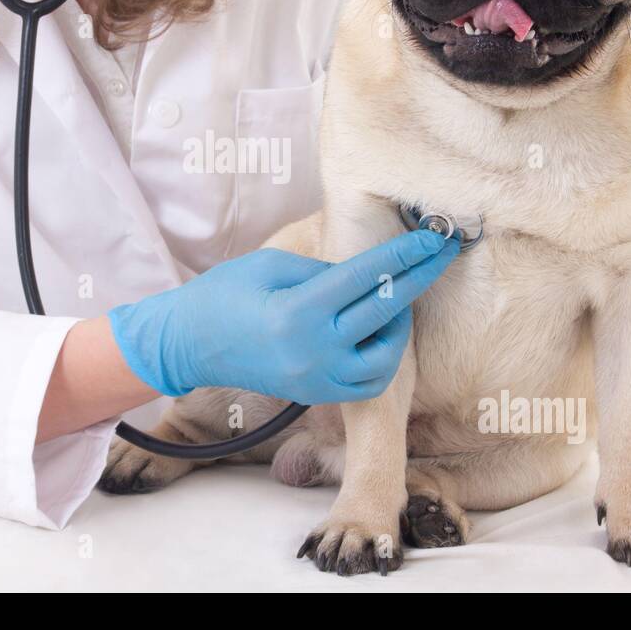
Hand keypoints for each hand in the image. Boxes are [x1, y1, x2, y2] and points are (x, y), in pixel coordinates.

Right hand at [107, 229, 460, 403]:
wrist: (187, 344)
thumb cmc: (224, 294)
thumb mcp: (271, 265)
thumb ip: (324, 270)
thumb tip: (367, 274)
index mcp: (299, 312)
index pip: (367, 278)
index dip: (404, 254)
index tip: (435, 236)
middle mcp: (314, 350)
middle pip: (385, 312)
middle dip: (419, 277)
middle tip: (443, 252)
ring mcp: (317, 378)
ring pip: (386, 356)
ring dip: (398, 324)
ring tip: (389, 300)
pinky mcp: (316, 393)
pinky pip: (368, 383)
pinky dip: (383, 358)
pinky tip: (378, 334)